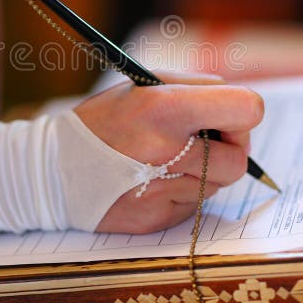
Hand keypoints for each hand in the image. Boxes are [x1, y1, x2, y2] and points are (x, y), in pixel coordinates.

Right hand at [74, 72, 263, 233]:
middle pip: (238, 160)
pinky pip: (194, 205)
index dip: (243, 114)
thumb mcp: (144, 84)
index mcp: (165, 108)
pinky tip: (152, 181)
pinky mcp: (159, 218)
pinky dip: (183, 192)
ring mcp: (163, 189)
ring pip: (219, 185)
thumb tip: (242, 105)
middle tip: (201, 142)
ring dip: (204, 173)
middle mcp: (167, 150)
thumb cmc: (106, 120)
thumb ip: (197, 87)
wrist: (56, 170)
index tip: (226, 118)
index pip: (246, 109)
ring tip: (166, 160)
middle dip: (228, 150)